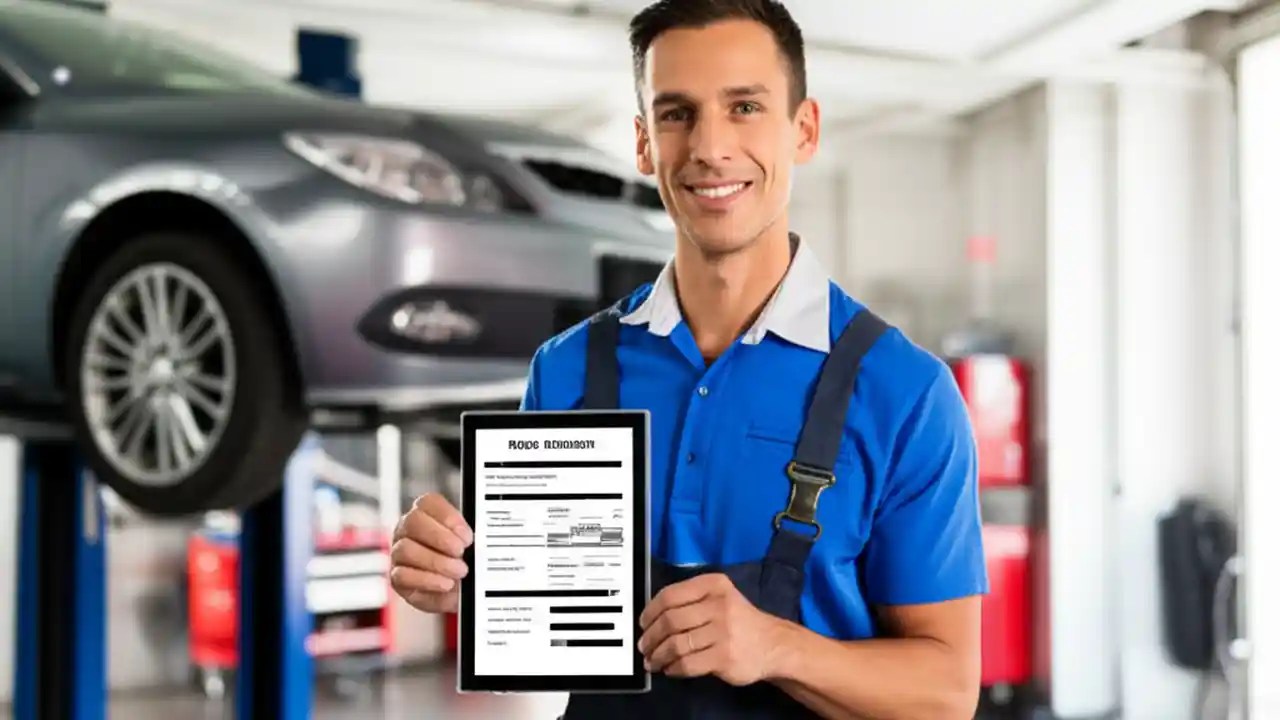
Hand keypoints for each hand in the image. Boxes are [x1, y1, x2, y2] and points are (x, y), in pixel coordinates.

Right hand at [389, 492, 472, 613]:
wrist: (456, 590)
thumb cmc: (461, 560)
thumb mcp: (469, 545)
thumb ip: (468, 537)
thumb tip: (478, 538)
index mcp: (425, 514)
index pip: (428, 502)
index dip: (448, 517)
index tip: (466, 535)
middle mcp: (407, 529)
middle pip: (413, 522)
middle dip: (440, 538)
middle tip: (461, 552)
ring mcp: (398, 553)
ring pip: (406, 549)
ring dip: (437, 562)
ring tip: (459, 571)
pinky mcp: (397, 578)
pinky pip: (403, 576)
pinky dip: (429, 580)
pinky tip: (446, 584)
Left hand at [637, 573, 788, 686]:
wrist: (774, 645)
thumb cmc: (740, 621)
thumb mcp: (720, 597)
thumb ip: (691, 601)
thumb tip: (652, 619)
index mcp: (714, 585)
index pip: (670, 594)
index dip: (650, 611)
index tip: (643, 623)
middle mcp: (719, 605)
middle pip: (670, 620)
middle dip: (651, 636)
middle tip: (644, 646)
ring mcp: (723, 632)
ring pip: (676, 644)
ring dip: (659, 655)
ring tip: (653, 661)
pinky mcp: (724, 657)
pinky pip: (687, 664)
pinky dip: (673, 668)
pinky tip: (671, 669)